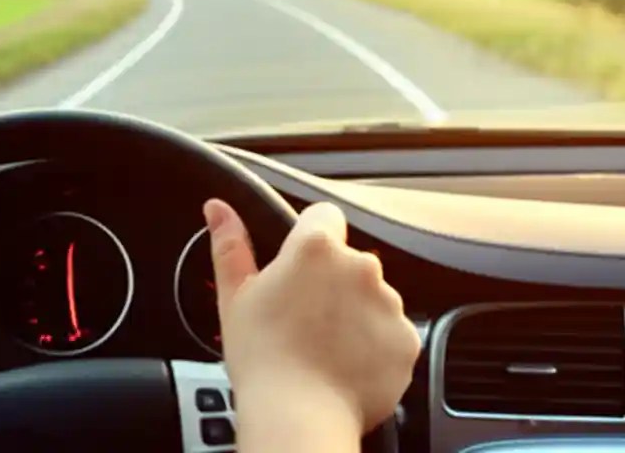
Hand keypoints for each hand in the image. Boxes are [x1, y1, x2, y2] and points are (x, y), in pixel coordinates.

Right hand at [205, 199, 419, 434]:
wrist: (298, 417)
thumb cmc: (262, 358)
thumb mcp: (235, 296)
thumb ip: (230, 245)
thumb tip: (217, 207)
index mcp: (315, 249)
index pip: (324, 216)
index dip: (310, 238)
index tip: (299, 266)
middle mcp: (359, 267)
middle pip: (349, 260)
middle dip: (333, 282)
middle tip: (304, 318)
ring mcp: (389, 303)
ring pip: (373, 296)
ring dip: (356, 313)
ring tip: (325, 346)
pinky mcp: (407, 338)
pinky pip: (392, 333)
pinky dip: (375, 345)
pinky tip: (347, 364)